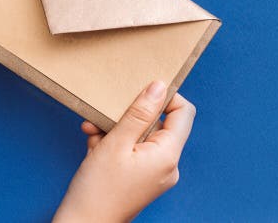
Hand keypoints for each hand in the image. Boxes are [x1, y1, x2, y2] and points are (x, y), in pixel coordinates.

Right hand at [54, 81, 196, 222]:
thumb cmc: (97, 190)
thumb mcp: (116, 142)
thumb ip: (140, 112)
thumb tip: (159, 86)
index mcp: (168, 154)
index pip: (183, 112)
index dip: (166, 97)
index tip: (141, 91)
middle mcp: (168, 165)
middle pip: (158, 124)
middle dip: (129, 116)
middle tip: (105, 115)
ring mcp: (155, 174)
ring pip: (140, 137)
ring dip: (116, 131)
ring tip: (94, 135)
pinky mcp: (142, 180)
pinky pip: (133, 152)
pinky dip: (114, 146)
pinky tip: (94, 148)